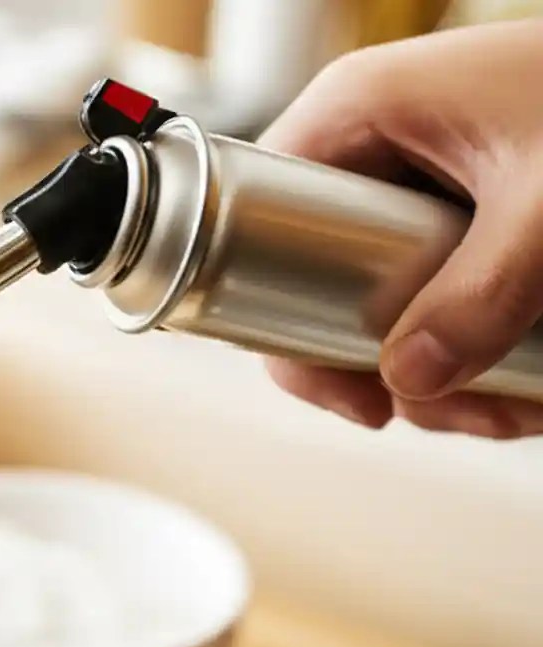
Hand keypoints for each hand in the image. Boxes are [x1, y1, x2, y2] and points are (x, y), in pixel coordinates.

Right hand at [259, 20, 542, 437]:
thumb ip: (483, 297)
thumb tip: (407, 382)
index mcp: (358, 111)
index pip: (255, 219)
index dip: (277, 310)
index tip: (341, 385)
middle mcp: (375, 141)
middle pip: (322, 276)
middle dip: (384, 363)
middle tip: (448, 410)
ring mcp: (421, 171)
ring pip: (388, 292)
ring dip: (444, 368)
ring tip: (512, 406)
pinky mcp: (467, 195)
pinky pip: (441, 278)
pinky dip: (478, 335)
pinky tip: (524, 377)